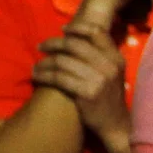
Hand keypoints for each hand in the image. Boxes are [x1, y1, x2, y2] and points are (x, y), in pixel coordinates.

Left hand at [33, 26, 131, 152]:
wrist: (116, 125)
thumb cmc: (109, 96)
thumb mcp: (112, 71)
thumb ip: (98, 54)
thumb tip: (72, 36)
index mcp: (116, 58)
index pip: (96, 32)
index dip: (77, 28)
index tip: (62, 29)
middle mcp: (108, 66)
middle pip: (74, 45)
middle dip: (53, 43)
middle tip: (40, 46)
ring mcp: (98, 79)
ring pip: (62, 61)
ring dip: (44, 62)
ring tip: (36, 66)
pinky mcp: (86, 93)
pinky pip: (58, 78)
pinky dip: (44, 75)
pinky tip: (37, 76)